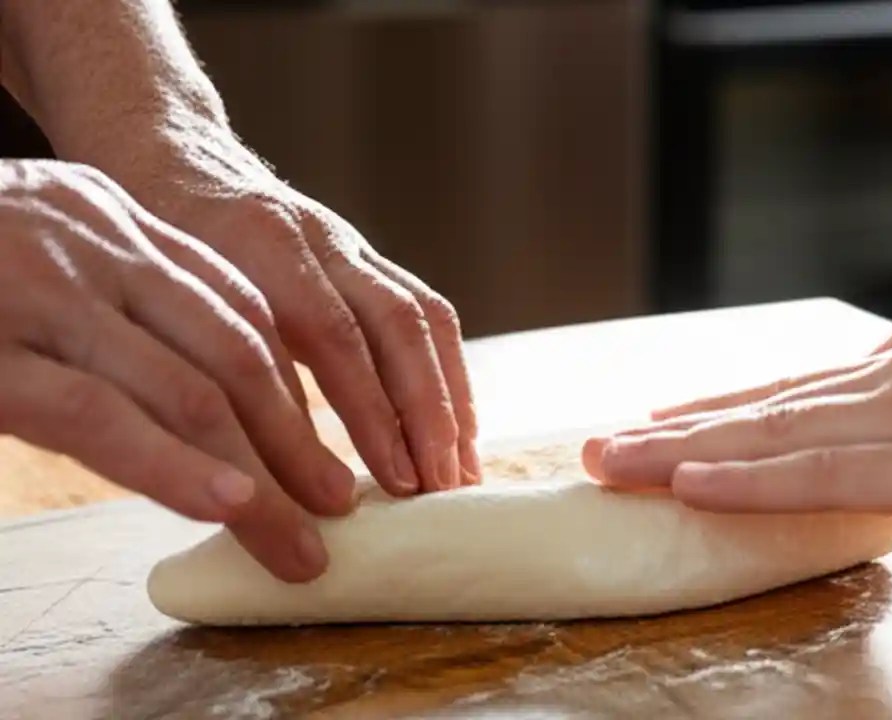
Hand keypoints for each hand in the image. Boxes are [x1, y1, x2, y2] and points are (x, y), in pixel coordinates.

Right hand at [0, 159, 356, 580]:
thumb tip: (207, 410)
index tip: (331, 453)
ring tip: (300, 540)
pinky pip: (98, 412)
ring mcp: (34, 288)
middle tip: (340, 510)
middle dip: (299, 443)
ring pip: (188, 388)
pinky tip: (227, 506)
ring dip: (259, 476)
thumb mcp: (38, 266)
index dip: (296, 391)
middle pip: (236, 353)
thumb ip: (115, 314)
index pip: (239, 311)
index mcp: (108, 218)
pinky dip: (171, 466)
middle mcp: (86, 239)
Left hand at [92, 118, 478, 494]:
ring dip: (450, 397)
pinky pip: (423, 312)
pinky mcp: (366, 257)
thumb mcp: (153, 294)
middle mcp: (318, 239)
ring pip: (422, 315)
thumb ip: (205, 360)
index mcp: (257, 245)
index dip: (369, 411)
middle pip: (396, 323)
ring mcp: (349, 244)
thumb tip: (251, 475)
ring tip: (462, 469)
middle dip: (429, 411)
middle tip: (443, 486)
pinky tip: (454, 428)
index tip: (395, 480)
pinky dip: (445, 374)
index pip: (331, 335)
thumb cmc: (144, 239)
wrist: (168, 150)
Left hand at [584, 343, 891, 543]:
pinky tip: (689, 479)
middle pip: (759, 411)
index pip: (789, 401)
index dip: (714, 416)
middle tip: (597, 446)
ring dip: (678, 451)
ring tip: (608, 460)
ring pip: (768, 435)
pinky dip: (746, 476)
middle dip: (670, 431)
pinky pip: (818, 472)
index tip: (655, 428)